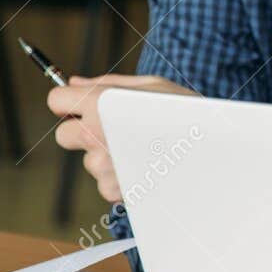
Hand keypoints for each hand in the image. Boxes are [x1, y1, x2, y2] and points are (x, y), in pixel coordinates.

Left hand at [47, 74, 192, 203]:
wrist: (215, 150)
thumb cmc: (187, 112)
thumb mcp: (153, 85)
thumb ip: (107, 82)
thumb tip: (74, 82)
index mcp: (101, 102)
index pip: (56, 101)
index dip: (67, 103)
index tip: (80, 105)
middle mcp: (96, 134)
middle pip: (63, 135)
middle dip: (81, 132)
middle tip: (112, 129)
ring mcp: (103, 164)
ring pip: (89, 161)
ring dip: (107, 156)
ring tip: (143, 149)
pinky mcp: (113, 189)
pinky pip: (104, 183)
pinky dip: (119, 178)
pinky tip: (145, 167)